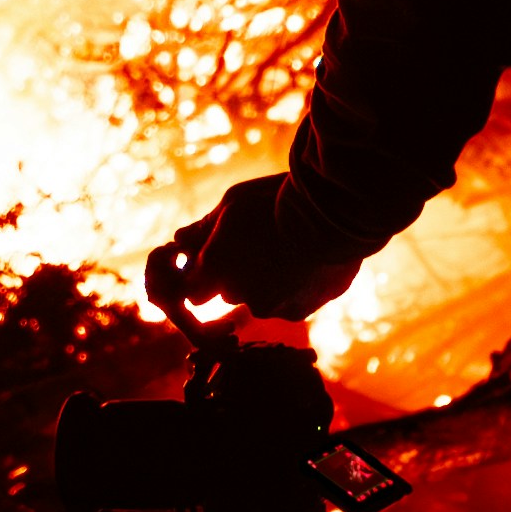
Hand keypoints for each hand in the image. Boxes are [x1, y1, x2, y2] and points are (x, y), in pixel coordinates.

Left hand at [148, 173, 369, 328]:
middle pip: (228, 293)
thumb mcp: (232, 203)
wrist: (330, 214)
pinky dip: (294, 287)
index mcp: (215, 270)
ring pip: (260, 298)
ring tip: (287, 248)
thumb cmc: (274, 201)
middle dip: (236, 275)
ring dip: (267, 281)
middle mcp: (238, 296)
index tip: (212, 259)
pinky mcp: (299, 310)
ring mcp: (271, 307)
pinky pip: (289, 301)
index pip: (192, 291)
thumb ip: (203, 228)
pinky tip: (307, 259)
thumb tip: (180, 239)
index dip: (201, 276)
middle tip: (256, 244)